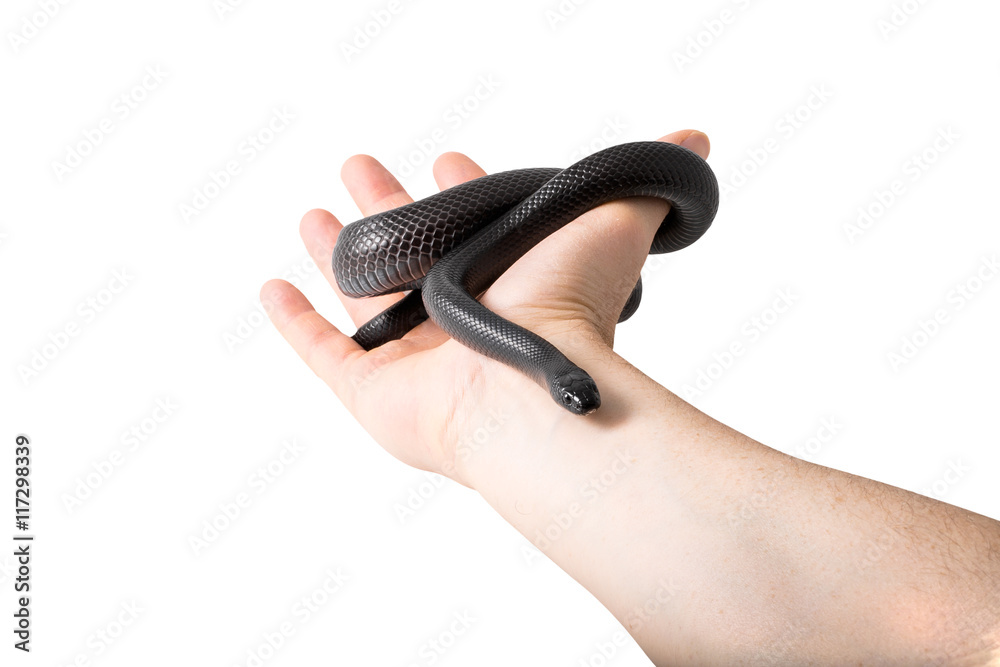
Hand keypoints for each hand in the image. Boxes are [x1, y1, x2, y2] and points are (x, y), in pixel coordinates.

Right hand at [261, 130, 710, 485]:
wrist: (530, 392)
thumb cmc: (571, 309)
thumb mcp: (612, 222)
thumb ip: (649, 179)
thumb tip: (696, 142)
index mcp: (504, 279)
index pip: (477, 225)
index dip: (464, 189)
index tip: (452, 155)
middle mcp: (456, 317)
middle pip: (410, 252)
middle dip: (386, 205)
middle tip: (361, 163)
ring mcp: (411, 357)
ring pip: (361, 297)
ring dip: (335, 254)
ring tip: (314, 214)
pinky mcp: (371, 391)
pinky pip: (320, 352)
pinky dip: (292, 322)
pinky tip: (271, 287)